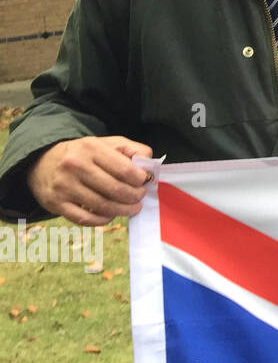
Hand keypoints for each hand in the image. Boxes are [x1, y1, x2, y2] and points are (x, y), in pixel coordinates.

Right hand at [26, 136, 153, 225]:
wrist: (42, 162)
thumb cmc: (84, 154)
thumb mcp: (107, 143)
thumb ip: (132, 149)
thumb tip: (150, 164)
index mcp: (91, 148)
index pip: (125, 169)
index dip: (141, 179)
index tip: (146, 182)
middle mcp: (75, 166)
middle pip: (116, 190)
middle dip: (135, 196)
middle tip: (140, 197)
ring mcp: (64, 186)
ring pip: (103, 206)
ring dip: (124, 210)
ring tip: (133, 208)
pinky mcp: (56, 203)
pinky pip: (86, 218)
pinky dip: (103, 219)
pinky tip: (112, 215)